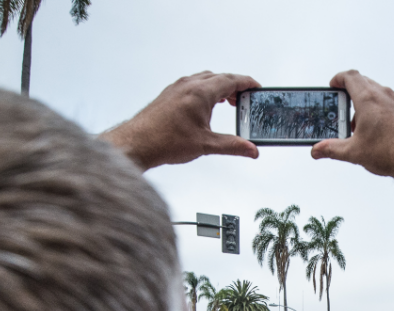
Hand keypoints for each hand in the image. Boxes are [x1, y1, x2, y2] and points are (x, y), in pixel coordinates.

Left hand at [101, 72, 260, 170]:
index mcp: (200, 92)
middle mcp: (188, 85)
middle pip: (218, 77)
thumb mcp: (206, 144)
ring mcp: (177, 88)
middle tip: (245, 98)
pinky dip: (205, 90)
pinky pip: (192, 85)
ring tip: (228, 101)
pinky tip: (205, 105)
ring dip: (219, 87)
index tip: (256, 87)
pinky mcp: (169, 95)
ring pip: (204, 80)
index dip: (247, 83)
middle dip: (235, 86)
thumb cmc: (165, 140)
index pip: (230, 80)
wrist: (137, 143)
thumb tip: (251, 149)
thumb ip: (232, 146)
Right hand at [311, 70, 393, 180]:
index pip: (350, 77)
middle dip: (350, 92)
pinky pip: (387, 102)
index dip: (338, 78)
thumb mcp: (353, 152)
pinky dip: (377, 108)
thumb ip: (332, 149)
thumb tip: (317, 151)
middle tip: (342, 107)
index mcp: (368, 98)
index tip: (333, 85)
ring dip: (364, 102)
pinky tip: (376, 130)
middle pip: (363, 82)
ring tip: (358, 123)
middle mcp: (383, 95)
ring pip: (376, 92)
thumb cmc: (390, 152)